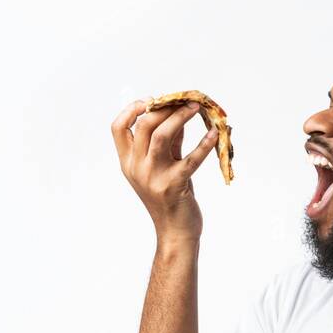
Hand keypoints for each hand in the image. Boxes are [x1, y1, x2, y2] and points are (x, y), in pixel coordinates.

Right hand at [111, 97, 220, 240]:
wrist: (174, 231)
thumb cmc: (169, 197)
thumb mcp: (162, 166)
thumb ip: (167, 141)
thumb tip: (177, 112)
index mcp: (128, 162)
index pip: (118, 128)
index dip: (132, 109)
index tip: (151, 100)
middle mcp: (136, 168)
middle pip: (144, 125)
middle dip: (165, 106)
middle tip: (184, 101)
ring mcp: (154, 177)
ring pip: (162, 135)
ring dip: (180, 117)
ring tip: (196, 107)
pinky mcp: (174, 186)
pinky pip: (191, 159)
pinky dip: (204, 144)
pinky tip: (214, 133)